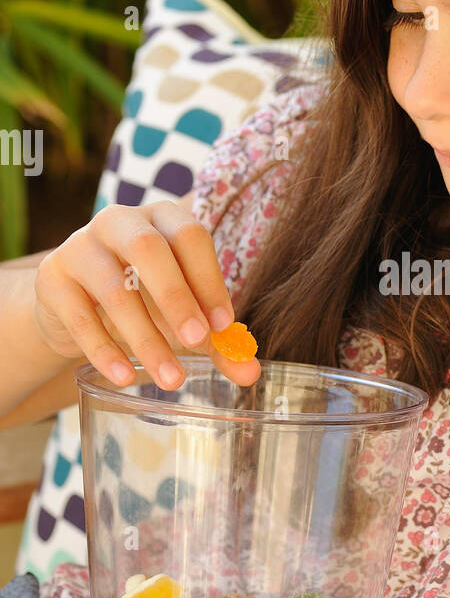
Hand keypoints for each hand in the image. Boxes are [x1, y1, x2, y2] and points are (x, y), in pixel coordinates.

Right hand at [33, 200, 260, 391]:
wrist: (75, 311)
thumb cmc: (143, 302)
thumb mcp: (181, 316)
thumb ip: (217, 341)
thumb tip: (250, 373)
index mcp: (160, 219)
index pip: (190, 235)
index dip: (209, 278)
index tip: (223, 325)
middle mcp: (119, 222)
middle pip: (150, 248)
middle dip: (177, 297)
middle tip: (197, 340)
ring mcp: (80, 247)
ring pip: (113, 288)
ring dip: (146, 337)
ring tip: (171, 378)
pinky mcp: (51, 279)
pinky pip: (79, 317)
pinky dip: (104, 351)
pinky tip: (125, 377)